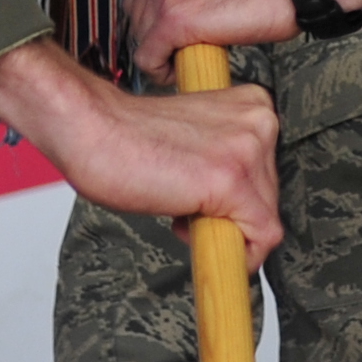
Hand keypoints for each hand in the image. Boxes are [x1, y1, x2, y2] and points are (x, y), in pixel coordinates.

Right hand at [0, 37, 282, 263]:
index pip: (269, 172)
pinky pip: (261, 238)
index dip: (235, 198)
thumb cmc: (129, 138)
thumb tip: (246, 205)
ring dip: (224, 230)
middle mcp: (260, 121)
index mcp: (253, 105)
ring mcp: (249, 149)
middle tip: (184, 206)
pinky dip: (237, 256)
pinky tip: (192, 233)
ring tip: (179, 208)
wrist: (92, 129)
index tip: (204, 202)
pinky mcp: (233, 180)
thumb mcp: (198, 139)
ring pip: (265, 219)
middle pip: (270, 196)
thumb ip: (227, 156)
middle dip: (230, 215)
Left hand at [129, 0, 300, 82]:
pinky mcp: (173, 19)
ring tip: (187, 53)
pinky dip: (161, 71)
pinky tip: (179, 68)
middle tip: (181, 43)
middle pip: (135, 11)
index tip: (169, 27)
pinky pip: (149, 58)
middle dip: (156, 33)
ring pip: (140, 36)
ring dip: (161, 52)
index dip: (154, 13)